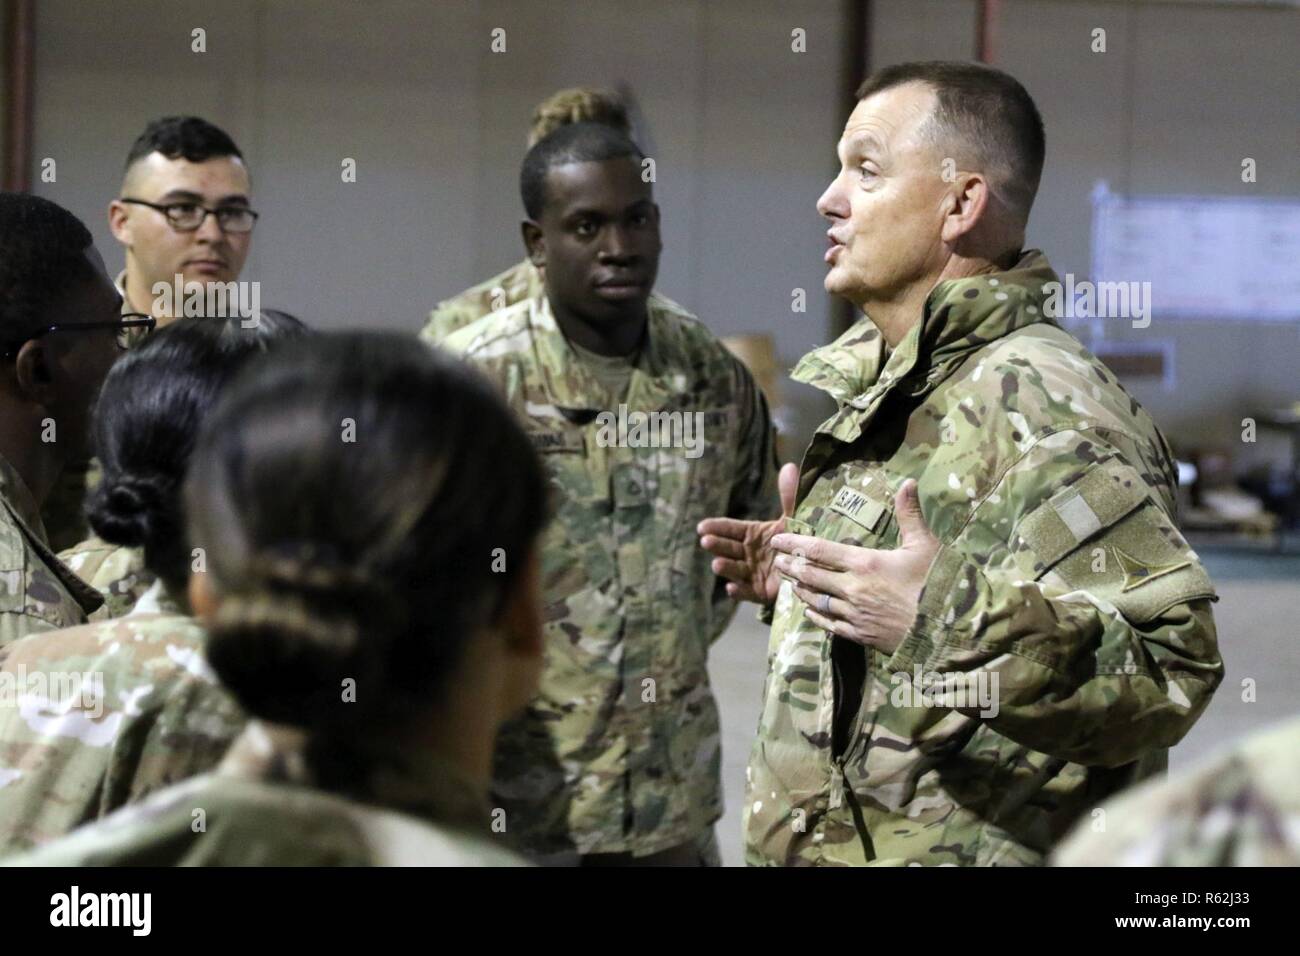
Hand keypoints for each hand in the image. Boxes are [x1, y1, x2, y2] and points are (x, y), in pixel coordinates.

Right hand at [697, 463, 798, 605]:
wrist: (816, 568)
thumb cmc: (800, 540)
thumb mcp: (796, 518)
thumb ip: (789, 496)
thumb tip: (789, 466)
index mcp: (753, 535)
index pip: (730, 529)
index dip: (717, 527)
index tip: (702, 526)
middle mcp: (749, 554)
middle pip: (729, 548)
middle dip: (717, 545)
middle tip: (706, 541)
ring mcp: (753, 574)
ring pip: (735, 570)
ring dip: (725, 567)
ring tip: (717, 564)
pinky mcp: (761, 592)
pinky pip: (748, 592)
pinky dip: (739, 591)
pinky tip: (731, 588)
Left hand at [770, 479, 939, 653]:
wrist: (948, 628)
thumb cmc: (937, 583)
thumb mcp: (924, 545)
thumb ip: (909, 514)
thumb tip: (909, 482)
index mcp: (864, 563)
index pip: (818, 550)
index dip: (794, 544)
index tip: (777, 540)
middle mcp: (852, 588)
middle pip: (810, 576)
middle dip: (791, 567)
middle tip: (777, 561)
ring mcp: (854, 614)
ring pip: (816, 600)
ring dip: (800, 590)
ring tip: (790, 583)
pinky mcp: (861, 635)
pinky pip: (829, 625)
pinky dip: (816, 616)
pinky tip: (809, 612)